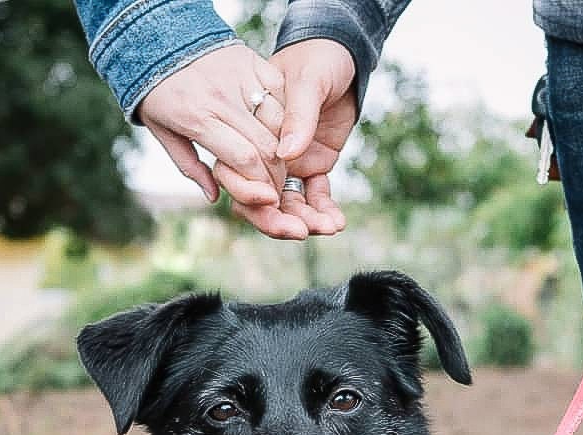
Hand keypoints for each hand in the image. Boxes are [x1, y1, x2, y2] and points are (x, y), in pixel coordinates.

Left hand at [138, 43, 286, 208]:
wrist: (159, 38)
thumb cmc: (158, 92)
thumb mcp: (163, 133)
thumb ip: (189, 166)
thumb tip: (214, 196)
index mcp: (198, 118)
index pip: (244, 158)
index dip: (260, 183)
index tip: (267, 197)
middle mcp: (222, 97)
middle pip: (266, 145)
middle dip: (276, 173)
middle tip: (278, 185)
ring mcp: (240, 77)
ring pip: (278, 121)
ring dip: (284, 147)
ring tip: (280, 162)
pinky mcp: (252, 61)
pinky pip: (280, 93)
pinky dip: (285, 116)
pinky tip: (280, 131)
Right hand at [231, 39, 357, 238]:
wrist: (344, 55)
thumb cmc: (319, 58)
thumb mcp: (308, 80)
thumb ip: (296, 116)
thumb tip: (286, 153)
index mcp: (251, 132)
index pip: (238, 174)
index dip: (250, 194)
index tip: (272, 200)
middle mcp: (265, 154)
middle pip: (261, 201)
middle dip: (279, 221)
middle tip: (302, 231)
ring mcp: (289, 164)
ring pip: (290, 206)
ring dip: (308, 221)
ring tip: (330, 226)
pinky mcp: (313, 167)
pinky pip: (316, 197)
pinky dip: (326, 211)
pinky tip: (337, 221)